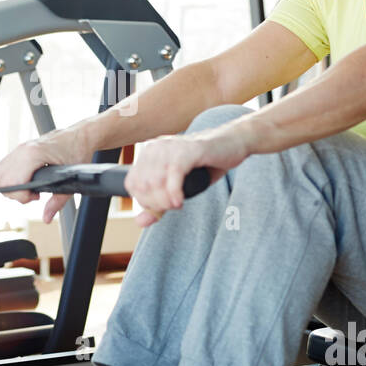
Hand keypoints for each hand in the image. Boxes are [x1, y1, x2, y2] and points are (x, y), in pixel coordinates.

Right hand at [0, 128, 92, 224]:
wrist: (82, 135)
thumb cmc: (78, 151)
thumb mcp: (70, 180)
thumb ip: (57, 201)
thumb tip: (47, 217)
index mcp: (33, 154)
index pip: (14, 183)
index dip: (22, 196)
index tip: (36, 197)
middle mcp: (23, 150)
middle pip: (3, 181)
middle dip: (16, 194)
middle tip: (34, 194)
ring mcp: (20, 148)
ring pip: (0, 174)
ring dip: (11, 186)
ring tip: (30, 188)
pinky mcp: (20, 148)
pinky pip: (4, 166)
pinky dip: (9, 178)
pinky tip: (25, 181)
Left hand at [125, 125, 252, 227]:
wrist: (234, 143)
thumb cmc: (207, 164)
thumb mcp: (178, 186)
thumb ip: (159, 203)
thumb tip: (140, 222)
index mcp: (150, 152)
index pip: (132, 184)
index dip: (144, 201)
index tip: (162, 206)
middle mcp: (156, 147)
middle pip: (142, 186)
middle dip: (156, 203)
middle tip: (173, 205)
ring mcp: (171, 147)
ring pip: (155, 182)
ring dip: (165, 200)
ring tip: (178, 203)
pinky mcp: (188, 150)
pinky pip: (173, 176)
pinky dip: (175, 193)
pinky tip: (180, 201)